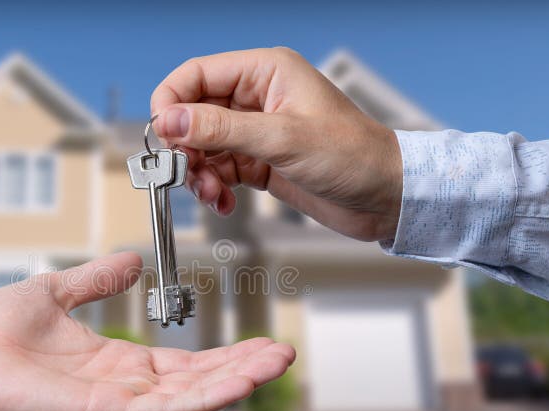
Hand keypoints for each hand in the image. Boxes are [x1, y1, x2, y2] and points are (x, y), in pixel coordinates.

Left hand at [0, 252, 294, 410]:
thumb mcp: (57, 291)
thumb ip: (97, 279)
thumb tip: (133, 260)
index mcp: (116, 361)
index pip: (183, 362)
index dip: (222, 354)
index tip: (258, 341)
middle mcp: (124, 386)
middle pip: (198, 381)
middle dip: (242, 368)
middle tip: (284, 354)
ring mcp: (117, 403)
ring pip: (190, 396)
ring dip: (235, 380)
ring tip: (277, 363)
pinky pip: (163, 409)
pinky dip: (204, 396)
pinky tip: (238, 382)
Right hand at [151, 47, 402, 241]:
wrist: (385, 196)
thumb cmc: (354, 156)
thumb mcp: (282, 139)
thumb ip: (222, 128)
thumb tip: (171, 119)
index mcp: (266, 72)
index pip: (198, 75)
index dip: (172, 102)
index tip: (162, 135)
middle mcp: (257, 97)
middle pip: (194, 113)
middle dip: (185, 146)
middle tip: (186, 172)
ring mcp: (256, 131)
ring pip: (203, 145)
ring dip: (198, 172)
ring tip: (211, 193)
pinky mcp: (258, 161)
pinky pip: (218, 169)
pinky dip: (213, 186)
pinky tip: (222, 200)